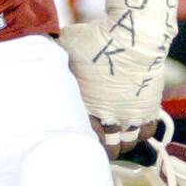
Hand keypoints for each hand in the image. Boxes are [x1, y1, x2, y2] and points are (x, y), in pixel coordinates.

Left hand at [60, 0, 178, 161]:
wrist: (131, 35)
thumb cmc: (93, 39)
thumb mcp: (64, 49)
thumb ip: (53, 61)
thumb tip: (36, 58)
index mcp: (84, 107)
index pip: (83, 139)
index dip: (82, 138)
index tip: (80, 132)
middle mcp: (108, 118)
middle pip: (108, 149)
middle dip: (104, 144)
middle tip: (100, 135)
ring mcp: (131, 116)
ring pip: (128, 143)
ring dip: (122, 138)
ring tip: (115, 129)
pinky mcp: (149, 108)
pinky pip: (146, 131)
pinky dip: (141, 129)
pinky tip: (132, 121)